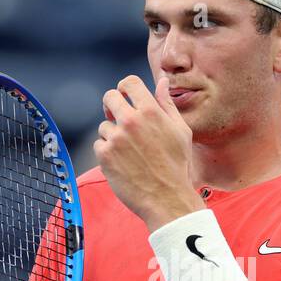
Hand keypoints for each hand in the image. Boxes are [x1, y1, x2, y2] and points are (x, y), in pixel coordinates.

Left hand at [94, 75, 200, 231]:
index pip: (129, 83)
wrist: (167, 199)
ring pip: (104, 125)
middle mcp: (131, 121)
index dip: (125, 88)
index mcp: (151, 111)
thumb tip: (163, 82)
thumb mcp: (180, 131)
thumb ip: (167, 105)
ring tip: (129, 152)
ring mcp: (116, 138)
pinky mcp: (105, 156)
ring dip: (112, 135)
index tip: (126, 97)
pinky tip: (123, 163)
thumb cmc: (178, 166)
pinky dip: (107, 153)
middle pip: (109, 97)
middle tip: (118, 118)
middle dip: (112, 106)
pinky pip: (99, 145)